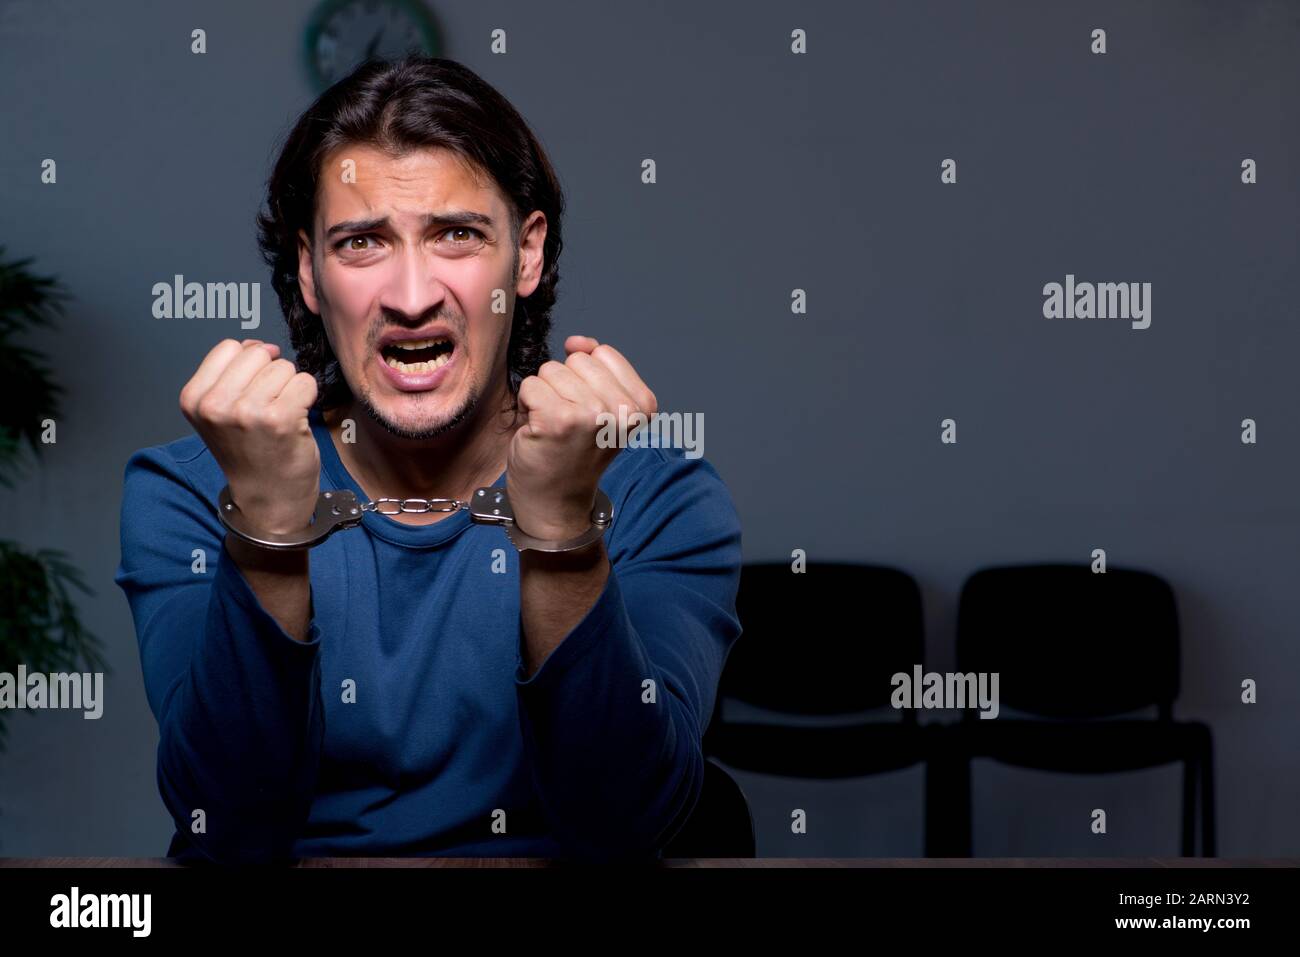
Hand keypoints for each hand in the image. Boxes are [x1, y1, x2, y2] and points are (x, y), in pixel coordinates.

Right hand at [179, 338, 320, 535]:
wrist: (267, 500)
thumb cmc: (250, 454)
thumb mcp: (221, 413)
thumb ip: (232, 374)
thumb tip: (258, 344)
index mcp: (194, 399)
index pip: (230, 347)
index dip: (251, 363)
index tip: (254, 389)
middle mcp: (215, 404)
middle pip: (258, 352)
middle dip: (271, 374)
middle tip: (269, 406)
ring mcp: (247, 411)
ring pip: (284, 367)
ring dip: (290, 388)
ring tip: (281, 417)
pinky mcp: (280, 419)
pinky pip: (305, 382)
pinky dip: (308, 398)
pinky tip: (296, 422)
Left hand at [507, 336, 656, 539]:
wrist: (555, 501)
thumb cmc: (574, 452)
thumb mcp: (602, 405)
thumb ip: (596, 365)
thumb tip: (578, 342)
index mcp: (642, 404)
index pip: (602, 354)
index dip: (585, 378)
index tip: (587, 413)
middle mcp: (622, 410)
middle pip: (576, 360)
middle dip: (564, 386)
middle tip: (569, 423)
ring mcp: (592, 415)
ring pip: (551, 370)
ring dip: (544, 397)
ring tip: (554, 428)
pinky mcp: (558, 420)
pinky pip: (530, 385)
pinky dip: (527, 405)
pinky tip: (538, 431)